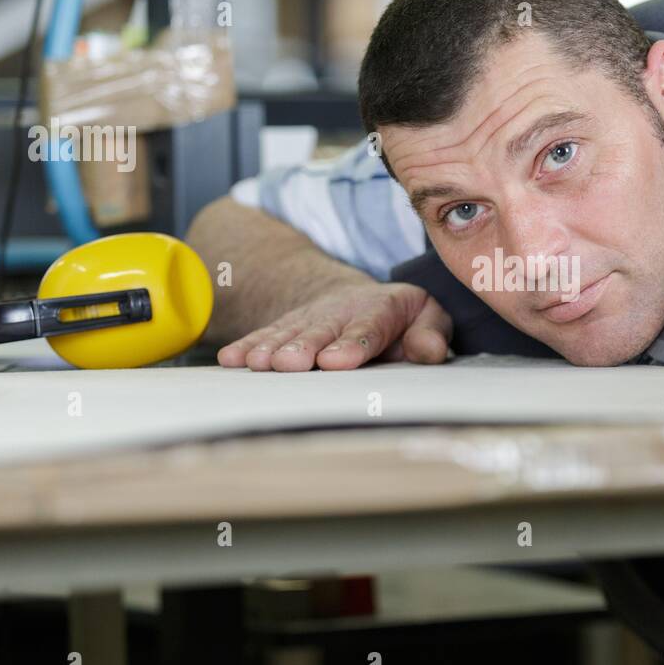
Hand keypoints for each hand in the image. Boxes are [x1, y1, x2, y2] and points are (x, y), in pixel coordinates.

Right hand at [217, 281, 451, 371]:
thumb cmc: (403, 320)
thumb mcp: (428, 318)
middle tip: (289, 363)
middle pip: (321, 331)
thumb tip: (430, 350)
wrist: (360, 300)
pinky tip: (232, 360)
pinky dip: (248, 348)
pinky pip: (266, 337)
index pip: (367, 328)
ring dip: (271, 349)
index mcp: (381, 309)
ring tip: (257, 364)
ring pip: (289, 334)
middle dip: (303, 347)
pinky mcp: (288, 330)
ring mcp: (310, 320)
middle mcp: (340, 312)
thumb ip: (432, 333)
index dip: (351, 344)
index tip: (332, 361)